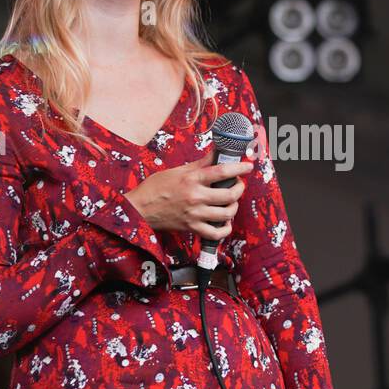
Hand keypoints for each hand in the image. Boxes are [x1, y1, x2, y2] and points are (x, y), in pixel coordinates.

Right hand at [123, 151, 252, 238]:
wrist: (140, 209)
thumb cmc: (155, 188)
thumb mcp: (177, 170)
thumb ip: (199, 164)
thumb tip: (215, 154)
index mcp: (192, 179)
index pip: (222, 171)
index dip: (239, 168)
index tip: (248, 166)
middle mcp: (196, 197)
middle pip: (229, 195)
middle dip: (239, 189)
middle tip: (238, 185)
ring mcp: (195, 214)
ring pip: (226, 214)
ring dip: (234, 207)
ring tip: (231, 202)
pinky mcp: (192, 228)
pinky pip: (216, 233)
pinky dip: (224, 229)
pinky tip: (225, 223)